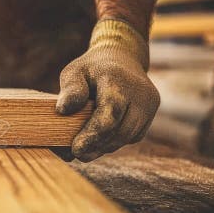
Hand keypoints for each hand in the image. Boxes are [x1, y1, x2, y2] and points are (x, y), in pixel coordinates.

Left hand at [56, 20, 159, 161]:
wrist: (122, 59)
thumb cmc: (93, 68)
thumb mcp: (74, 71)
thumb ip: (70, 89)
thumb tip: (63, 110)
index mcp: (119, 79)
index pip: (110, 112)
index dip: (94, 133)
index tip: (76, 148)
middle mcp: (140, 93)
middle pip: (120, 130)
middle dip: (97, 145)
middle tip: (77, 154)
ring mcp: (149, 105)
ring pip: (127, 136)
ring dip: (105, 147)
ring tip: (84, 152)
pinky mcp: (150, 115)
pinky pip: (133, 136)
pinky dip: (115, 142)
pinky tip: (98, 143)